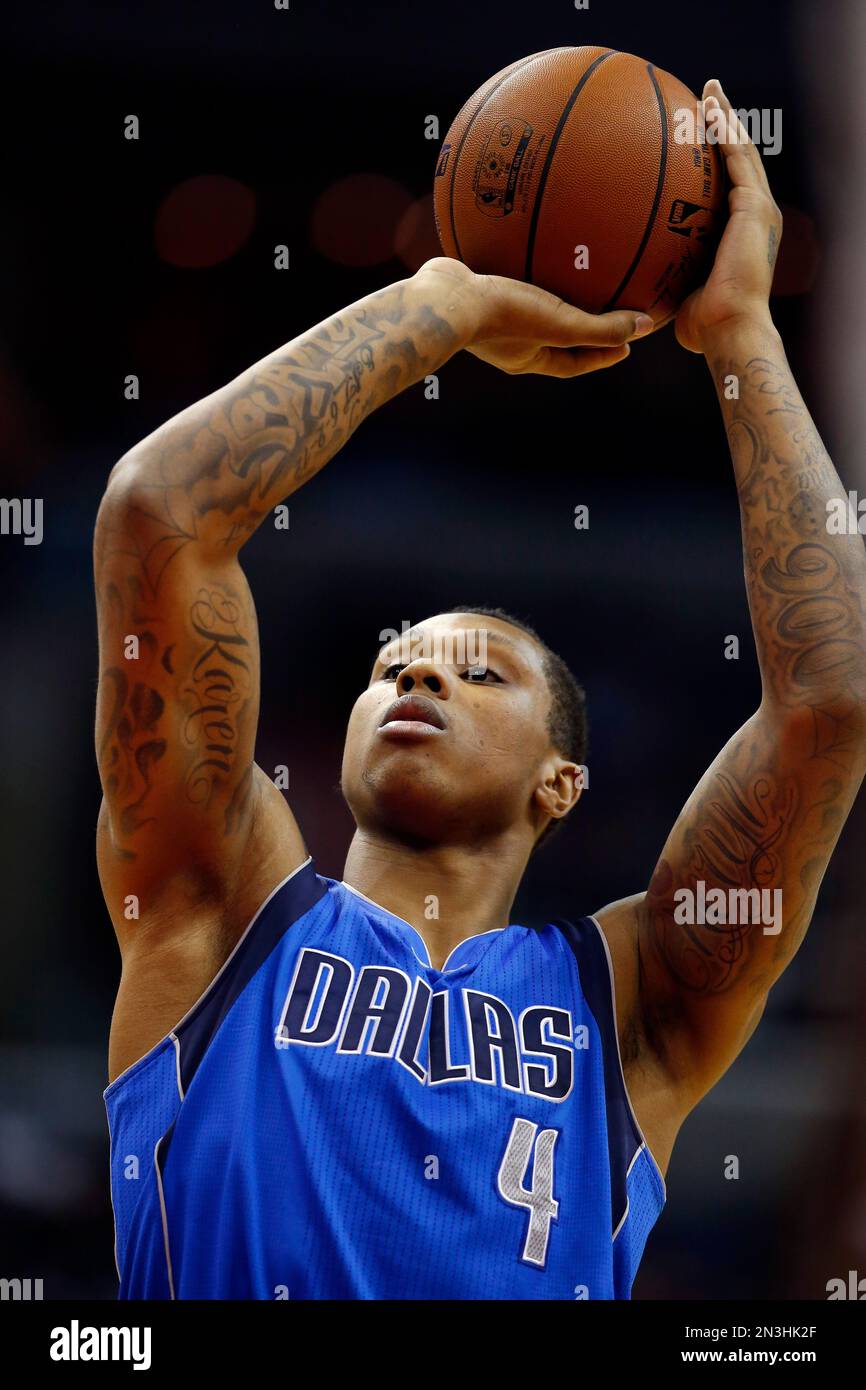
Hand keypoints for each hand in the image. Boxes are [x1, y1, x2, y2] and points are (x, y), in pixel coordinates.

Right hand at [415, 257, 653, 376]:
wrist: (441, 298)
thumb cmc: (502, 316)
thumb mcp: (561, 324)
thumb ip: (602, 328)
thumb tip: (646, 326)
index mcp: (526, 359)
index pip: (574, 364)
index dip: (602, 355)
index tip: (627, 344)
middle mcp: (508, 343)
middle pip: (552, 338)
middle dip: (578, 329)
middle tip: (605, 313)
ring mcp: (488, 317)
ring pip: (529, 306)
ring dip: (550, 295)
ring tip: (570, 275)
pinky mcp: (475, 289)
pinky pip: (508, 275)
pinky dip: (525, 264)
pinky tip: (532, 238)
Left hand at [676, 80, 782, 354]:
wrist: (730, 328)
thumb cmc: (703, 327)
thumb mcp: (677, 294)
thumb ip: (664, 279)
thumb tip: (633, 286)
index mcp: (741, 233)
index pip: (728, 186)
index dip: (716, 159)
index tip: (696, 137)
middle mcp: (755, 216)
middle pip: (739, 159)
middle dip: (724, 126)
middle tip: (706, 99)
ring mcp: (758, 209)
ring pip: (742, 151)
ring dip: (726, 118)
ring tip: (710, 91)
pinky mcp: (755, 207)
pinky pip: (738, 159)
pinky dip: (725, 132)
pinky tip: (710, 110)